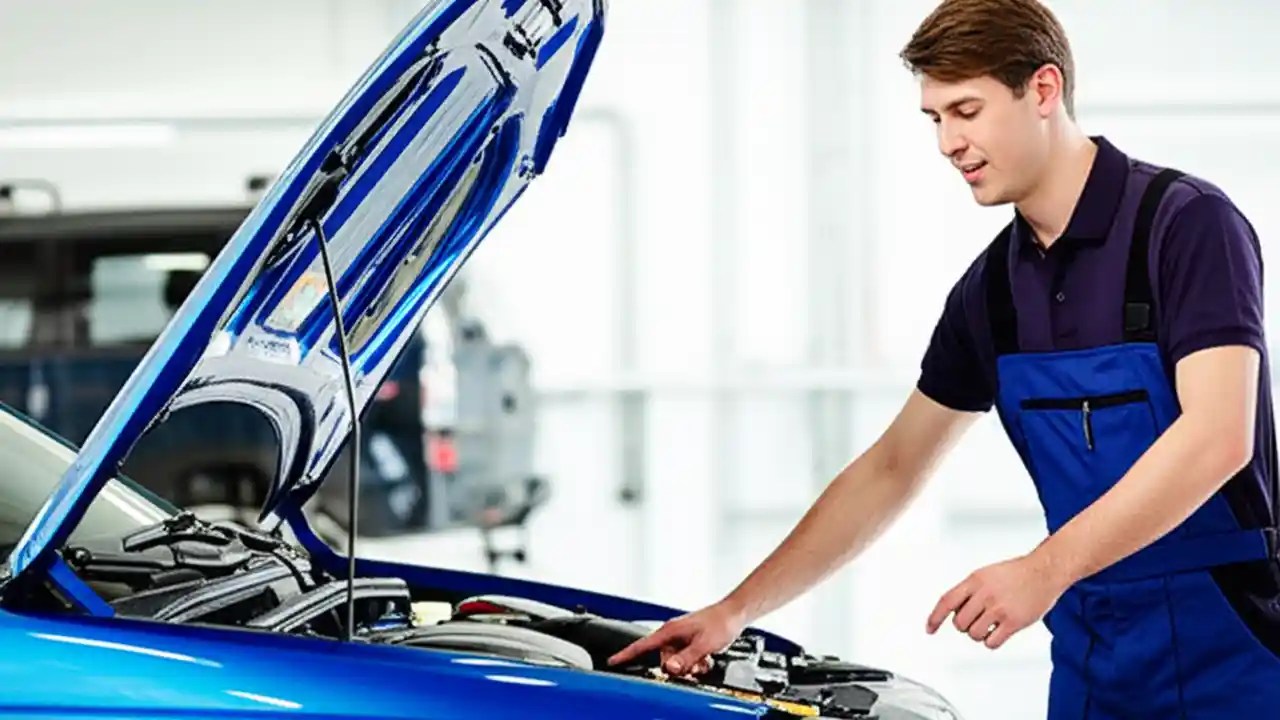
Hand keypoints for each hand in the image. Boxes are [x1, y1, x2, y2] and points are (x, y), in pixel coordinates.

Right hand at [607, 600, 746, 676]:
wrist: (734, 614)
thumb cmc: (720, 623)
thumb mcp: (703, 645)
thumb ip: (685, 658)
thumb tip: (670, 668)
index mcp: (670, 631)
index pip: (642, 645)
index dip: (626, 654)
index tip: (613, 660)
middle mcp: (672, 633)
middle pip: (663, 660)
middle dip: (677, 668)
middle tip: (694, 666)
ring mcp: (680, 637)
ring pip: (675, 661)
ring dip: (688, 666)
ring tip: (702, 660)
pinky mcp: (688, 640)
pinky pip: (684, 657)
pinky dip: (693, 662)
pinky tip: (704, 658)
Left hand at [926, 551, 1069, 649]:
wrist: (1045, 570)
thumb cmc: (1017, 572)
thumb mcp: (986, 574)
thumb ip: (970, 590)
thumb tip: (954, 609)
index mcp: (975, 580)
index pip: (946, 601)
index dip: (935, 617)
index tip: (929, 629)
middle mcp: (984, 594)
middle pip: (959, 623)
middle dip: (965, 626)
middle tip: (977, 620)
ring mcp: (999, 608)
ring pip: (973, 634)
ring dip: (979, 634)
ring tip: (990, 625)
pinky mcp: (1013, 622)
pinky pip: (991, 642)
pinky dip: (991, 641)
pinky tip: (999, 632)